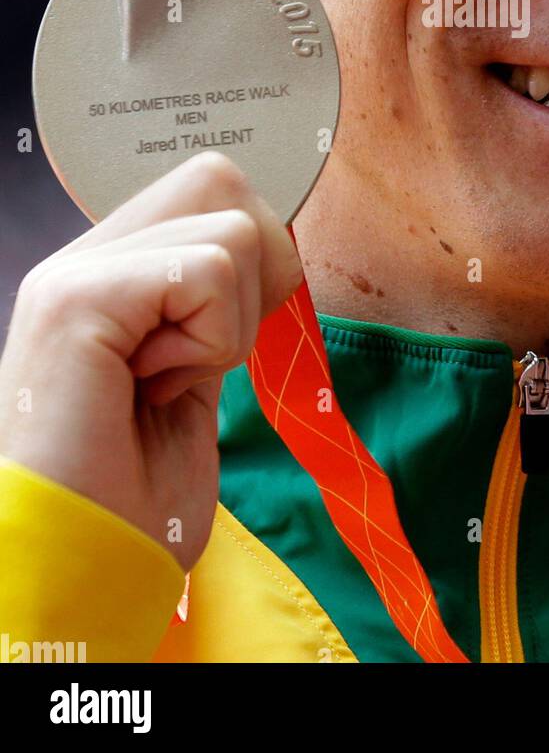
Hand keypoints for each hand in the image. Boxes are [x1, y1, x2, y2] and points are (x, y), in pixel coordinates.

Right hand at [0, 152, 301, 569]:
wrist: (77, 573)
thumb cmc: (133, 500)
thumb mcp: (194, 380)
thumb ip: (212, 310)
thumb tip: (269, 255)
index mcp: (113, 274)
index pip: (213, 189)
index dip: (253, 260)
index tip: (214, 351)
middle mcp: (86, 258)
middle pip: (222, 179)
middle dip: (255, 272)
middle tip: (206, 358)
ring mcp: (75, 271)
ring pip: (231, 227)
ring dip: (230, 324)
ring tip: (167, 382)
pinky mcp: (76, 296)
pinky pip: (209, 272)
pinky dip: (211, 343)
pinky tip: (155, 389)